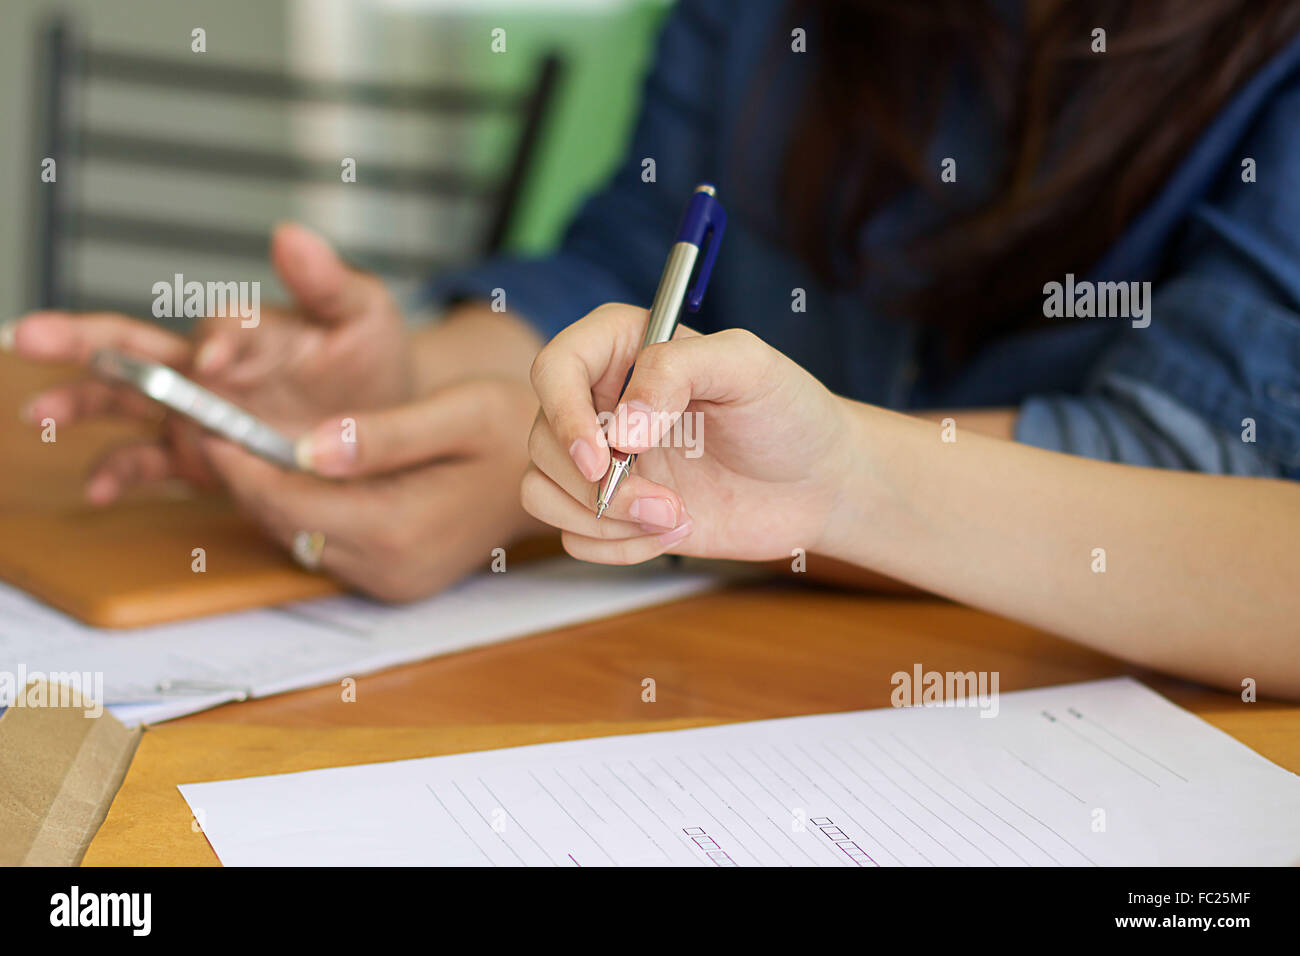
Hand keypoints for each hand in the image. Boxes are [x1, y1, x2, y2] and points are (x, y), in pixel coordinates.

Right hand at [7, 224, 409, 502]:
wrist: (383, 427)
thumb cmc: (370, 363)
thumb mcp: (365, 317)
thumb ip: (328, 282)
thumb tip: (291, 233)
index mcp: (251, 330)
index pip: (222, 324)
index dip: (217, 340)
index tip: (218, 363)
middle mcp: (209, 365)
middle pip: (137, 345)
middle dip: (82, 339)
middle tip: (28, 332)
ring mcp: (196, 409)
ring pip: (125, 401)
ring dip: (80, 403)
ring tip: (38, 411)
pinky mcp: (197, 455)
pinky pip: (149, 462)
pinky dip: (119, 473)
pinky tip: (96, 490)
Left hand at [202, 378, 542, 600]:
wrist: (559, 473)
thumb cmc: (515, 433)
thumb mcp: (457, 413)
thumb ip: (380, 435)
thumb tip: (303, 446)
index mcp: (402, 530)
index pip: (289, 505)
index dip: (240, 464)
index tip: (206, 421)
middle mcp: (391, 569)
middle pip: (286, 526)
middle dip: (248, 476)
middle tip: (214, 423)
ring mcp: (392, 580)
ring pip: (299, 538)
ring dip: (273, 492)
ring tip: (250, 438)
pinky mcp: (392, 578)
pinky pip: (325, 544)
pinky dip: (304, 507)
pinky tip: (303, 467)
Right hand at [522, 303, 854, 563]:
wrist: (818, 484)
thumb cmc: (787, 412)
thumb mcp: (747, 367)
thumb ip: (678, 369)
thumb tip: (620, 427)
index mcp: (621, 347)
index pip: (554, 368)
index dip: (564, 415)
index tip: (603, 458)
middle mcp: (601, 401)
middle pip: (541, 440)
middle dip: (594, 485)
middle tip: (664, 502)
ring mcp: (603, 459)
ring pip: (543, 492)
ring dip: (603, 520)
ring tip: (675, 519)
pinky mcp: (612, 509)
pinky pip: (574, 536)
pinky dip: (617, 546)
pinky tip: (673, 532)